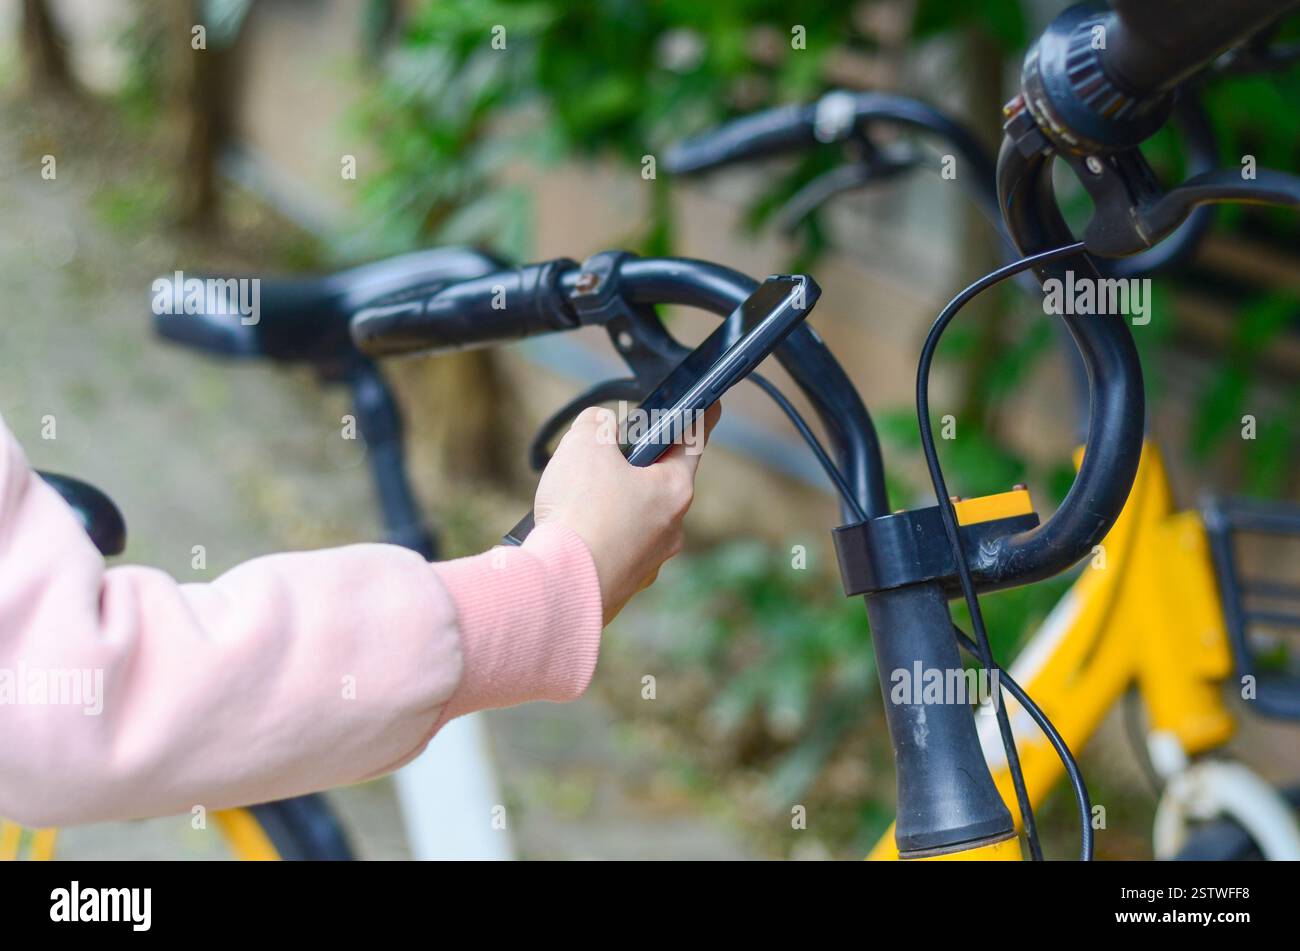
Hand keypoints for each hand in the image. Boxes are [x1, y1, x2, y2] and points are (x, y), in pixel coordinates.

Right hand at [533, 403, 719, 623]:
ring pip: (637, 520)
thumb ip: (596, 424)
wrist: (561, 586)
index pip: (693, 441)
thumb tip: (599, 427)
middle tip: (609, 454)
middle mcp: (671, 529)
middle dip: (638, 467)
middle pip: (661, 484)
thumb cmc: (581, 512)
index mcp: (674, 489)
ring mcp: (649, 561)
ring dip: (615, 505)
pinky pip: (615, 549)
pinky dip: (599, 537)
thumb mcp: (584, 444)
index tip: (709, 405)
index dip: (699, 417)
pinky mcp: (624, 585)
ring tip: (578, 498)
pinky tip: (573, 533)